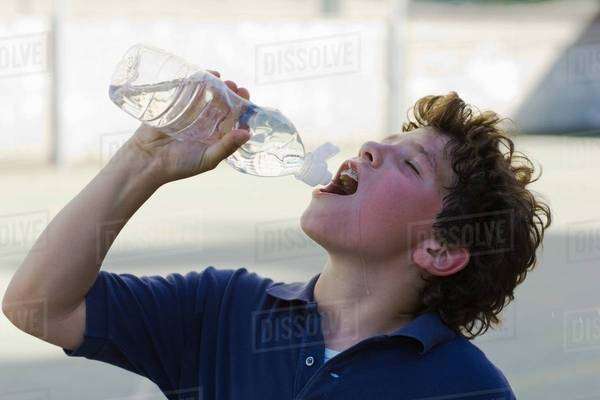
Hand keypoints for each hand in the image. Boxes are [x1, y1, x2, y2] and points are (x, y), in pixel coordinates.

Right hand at [119, 70, 250, 185]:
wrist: (147, 160)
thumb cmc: (179, 165)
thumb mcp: (207, 159)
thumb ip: (227, 146)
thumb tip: (247, 133)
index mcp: (216, 136)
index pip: (234, 118)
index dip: (242, 108)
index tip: (246, 98)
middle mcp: (206, 123)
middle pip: (224, 103)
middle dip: (231, 93)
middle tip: (234, 86)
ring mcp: (191, 113)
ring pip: (208, 94)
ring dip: (217, 85)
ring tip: (222, 80)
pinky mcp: (176, 105)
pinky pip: (189, 89)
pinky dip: (197, 80)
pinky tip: (204, 75)